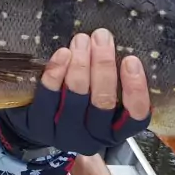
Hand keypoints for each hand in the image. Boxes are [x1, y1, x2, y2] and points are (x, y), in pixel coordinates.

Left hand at [1, 28, 150, 155]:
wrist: (38, 124)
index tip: (131, 60)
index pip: (136, 115)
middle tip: (102, 37)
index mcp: (117, 131)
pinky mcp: (42, 128)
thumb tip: (114, 44)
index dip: (136, 88)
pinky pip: (50, 98)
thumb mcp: (101, 98)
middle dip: (104, 65)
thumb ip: (111, 80)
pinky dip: (57, 73)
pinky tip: (63, 54)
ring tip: (81, 40)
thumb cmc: (80, 103)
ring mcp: (67, 135)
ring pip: (78, 97)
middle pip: (104, 101)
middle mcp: (95, 137)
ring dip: (81, 64)